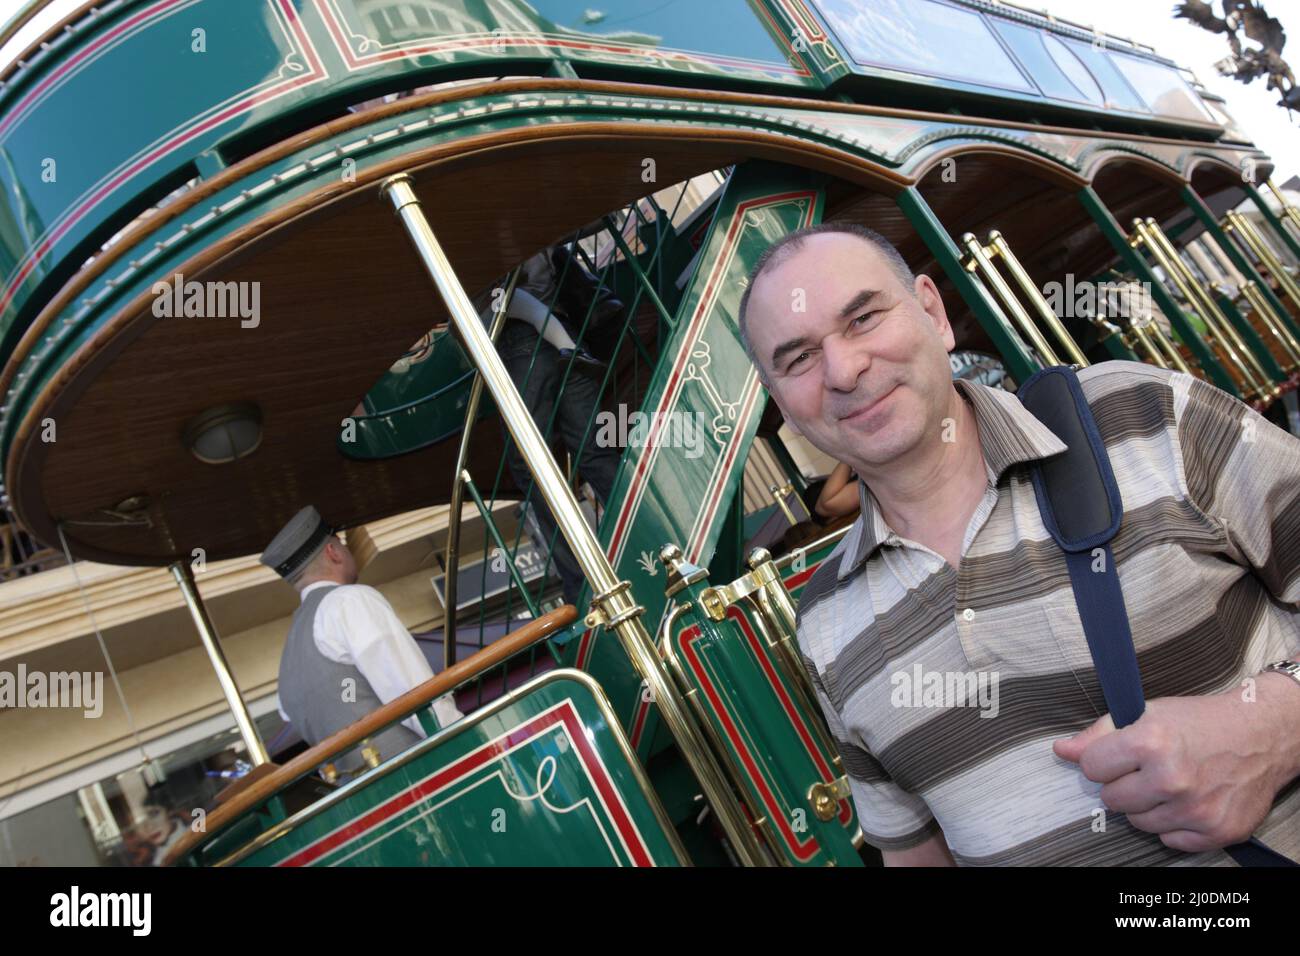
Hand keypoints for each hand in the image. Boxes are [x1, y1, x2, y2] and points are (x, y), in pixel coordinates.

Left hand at [1053, 684, 1299, 852]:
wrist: (1260, 735)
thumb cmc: (1200, 721)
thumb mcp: (1146, 713)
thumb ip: (1098, 734)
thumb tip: (1062, 751)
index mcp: (1150, 743)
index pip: (1090, 767)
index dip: (1101, 759)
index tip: (1118, 754)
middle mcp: (1172, 779)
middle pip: (1111, 799)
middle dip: (1123, 783)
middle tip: (1147, 769)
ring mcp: (1195, 810)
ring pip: (1138, 822)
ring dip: (1147, 805)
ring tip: (1169, 782)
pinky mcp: (1216, 832)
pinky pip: (1169, 840)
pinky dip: (1174, 824)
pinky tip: (1187, 800)